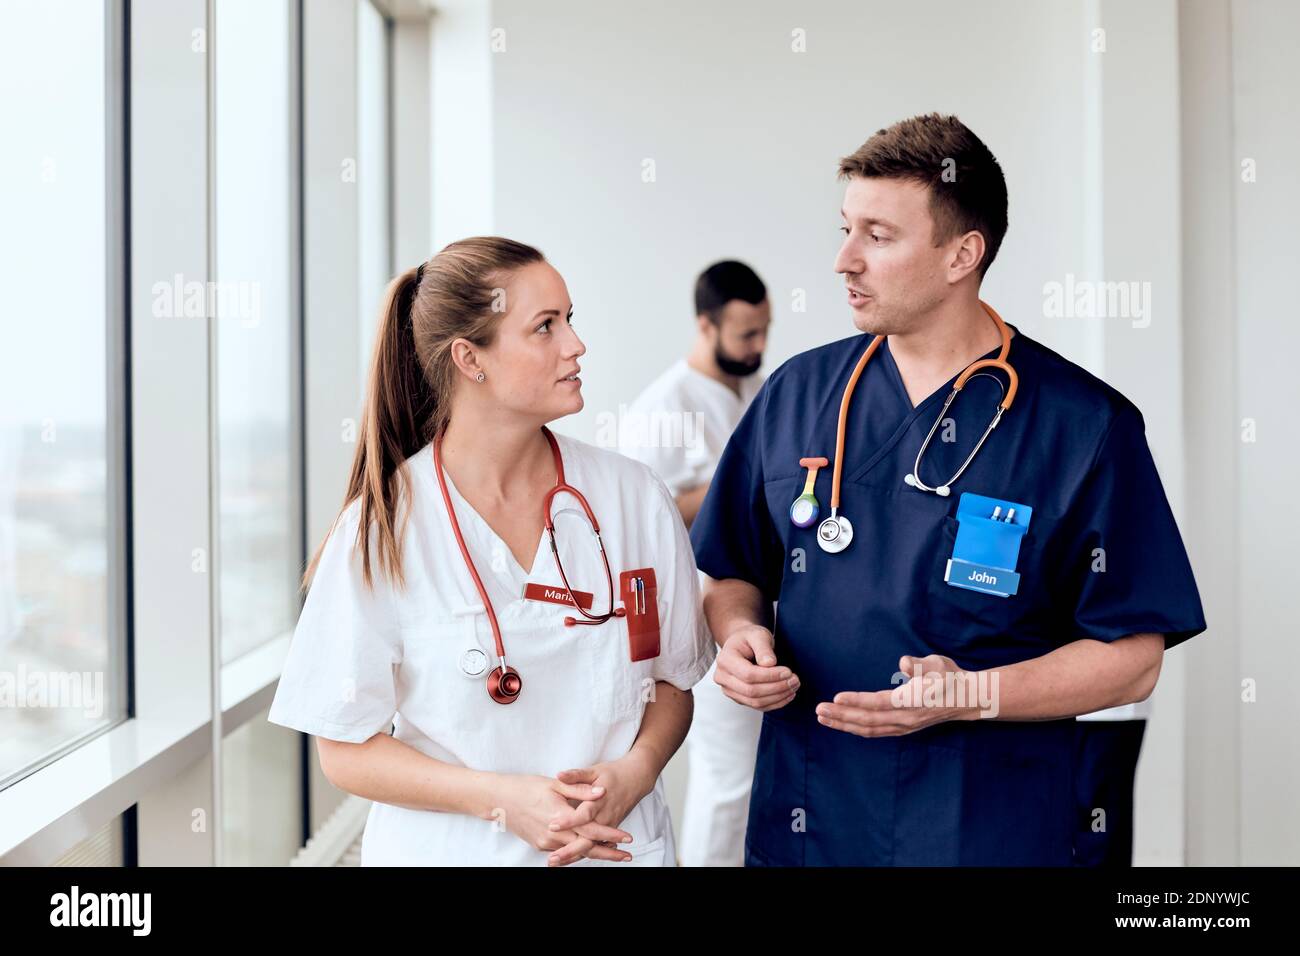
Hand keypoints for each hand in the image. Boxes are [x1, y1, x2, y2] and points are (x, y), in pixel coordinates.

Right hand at [494, 773, 632, 862]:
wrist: (498, 800)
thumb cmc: (526, 787)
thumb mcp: (555, 785)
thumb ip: (580, 790)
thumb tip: (602, 792)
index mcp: (560, 817)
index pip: (592, 830)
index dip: (611, 835)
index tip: (628, 838)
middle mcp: (554, 834)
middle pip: (587, 847)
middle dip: (608, 853)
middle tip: (627, 855)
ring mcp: (546, 842)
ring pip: (575, 851)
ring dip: (594, 852)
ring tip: (613, 853)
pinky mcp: (539, 844)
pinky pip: (563, 850)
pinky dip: (577, 850)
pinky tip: (588, 848)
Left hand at [545, 753, 656, 865]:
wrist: (636, 779)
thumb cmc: (614, 774)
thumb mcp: (594, 771)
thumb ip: (576, 775)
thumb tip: (559, 775)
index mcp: (599, 800)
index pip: (583, 814)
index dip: (569, 821)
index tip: (552, 826)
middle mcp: (605, 816)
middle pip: (587, 838)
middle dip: (570, 850)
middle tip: (552, 859)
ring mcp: (609, 825)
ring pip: (592, 846)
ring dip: (575, 855)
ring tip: (557, 863)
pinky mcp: (611, 830)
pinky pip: (597, 845)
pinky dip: (584, 854)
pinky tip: (570, 860)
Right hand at [713, 625, 798, 710]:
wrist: (742, 644)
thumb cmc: (749, 638)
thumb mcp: (758, 635)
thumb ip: (763, 647)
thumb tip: (770, 663)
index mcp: (725, 660)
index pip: (748, 674)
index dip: (770, 676)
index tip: (788, 672)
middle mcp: (723, 677)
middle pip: (751, 691)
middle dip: (777, 687)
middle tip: (795, 680)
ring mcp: (729, 690)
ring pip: (755, 702)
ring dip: (778, 697)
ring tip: (793, 687)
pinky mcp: (739, 698)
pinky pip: (758, 706)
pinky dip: (775, 703)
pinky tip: (787, 695)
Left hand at [815, 653, 980, 736]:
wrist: (967, 698)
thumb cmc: (949, 677)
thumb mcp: (937, 664)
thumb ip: (918, 665)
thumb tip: (903, 662)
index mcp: (911, 700)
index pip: (879, 702)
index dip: (857, 701)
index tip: (836, 698)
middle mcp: (905, 717)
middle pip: (868, 720)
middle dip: (841, 716)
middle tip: (818, 710)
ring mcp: (904, 726)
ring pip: (869, 729)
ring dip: (845, 724)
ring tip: (823, 718)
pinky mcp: (904, 728)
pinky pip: (876, 732)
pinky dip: (857, 729)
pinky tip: (844, 725)